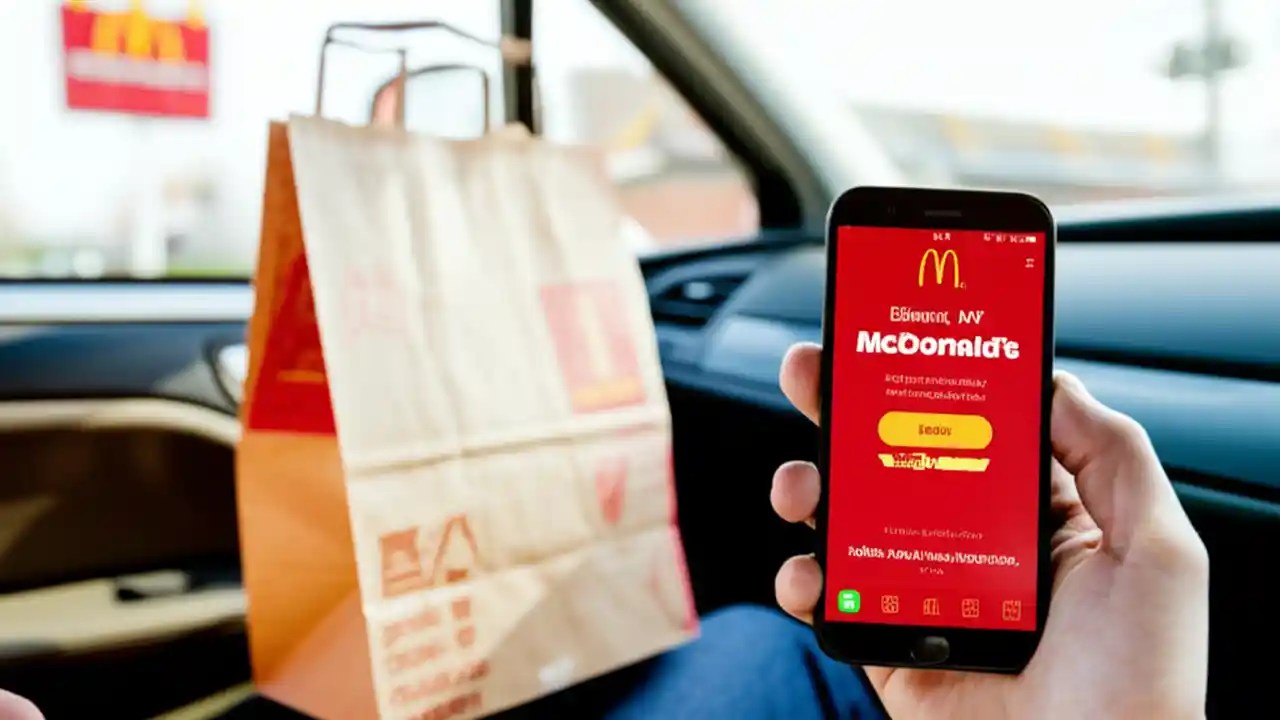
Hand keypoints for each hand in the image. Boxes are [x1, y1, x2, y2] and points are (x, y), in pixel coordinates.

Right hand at [771, 343, 1208, 719]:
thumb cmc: (1141, 680)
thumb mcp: (1157, 549)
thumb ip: (1114, 454)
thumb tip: (1054, 380)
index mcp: (1035, 520)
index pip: (966, 431)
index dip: (922, 384)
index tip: (886, 345)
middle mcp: (971, 550)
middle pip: (890, 463)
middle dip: (841, 413)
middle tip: (810, 373)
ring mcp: (921, 597)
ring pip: (847, 523)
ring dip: (809, 488)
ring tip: (801, 484)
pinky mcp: (886, 648)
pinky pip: (828, 603)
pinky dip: (801, 581)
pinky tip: (810, 571)